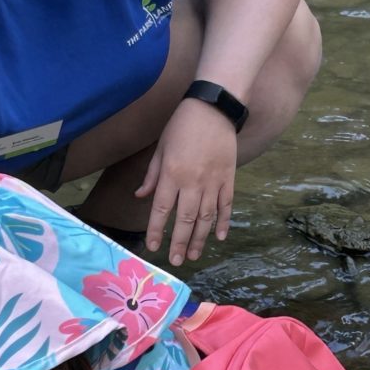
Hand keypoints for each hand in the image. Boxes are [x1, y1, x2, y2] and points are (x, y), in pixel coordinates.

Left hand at [136, 98, 238, 265]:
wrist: (213, 108)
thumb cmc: (181, 126)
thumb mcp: (160, 148)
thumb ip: (152, 175)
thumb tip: (140, 197)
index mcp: (172, 174)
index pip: (162, 209)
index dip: (157, 230)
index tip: (154, 247)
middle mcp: (192, 182)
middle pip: (185, 219)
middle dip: (179, 242)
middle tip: (175, 261)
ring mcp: (213, 182)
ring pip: (206, 217)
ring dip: (200, 239)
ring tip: (193, 255)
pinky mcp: (229, 178)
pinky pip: (226, 205)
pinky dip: (224, 222)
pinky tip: (219, 237)